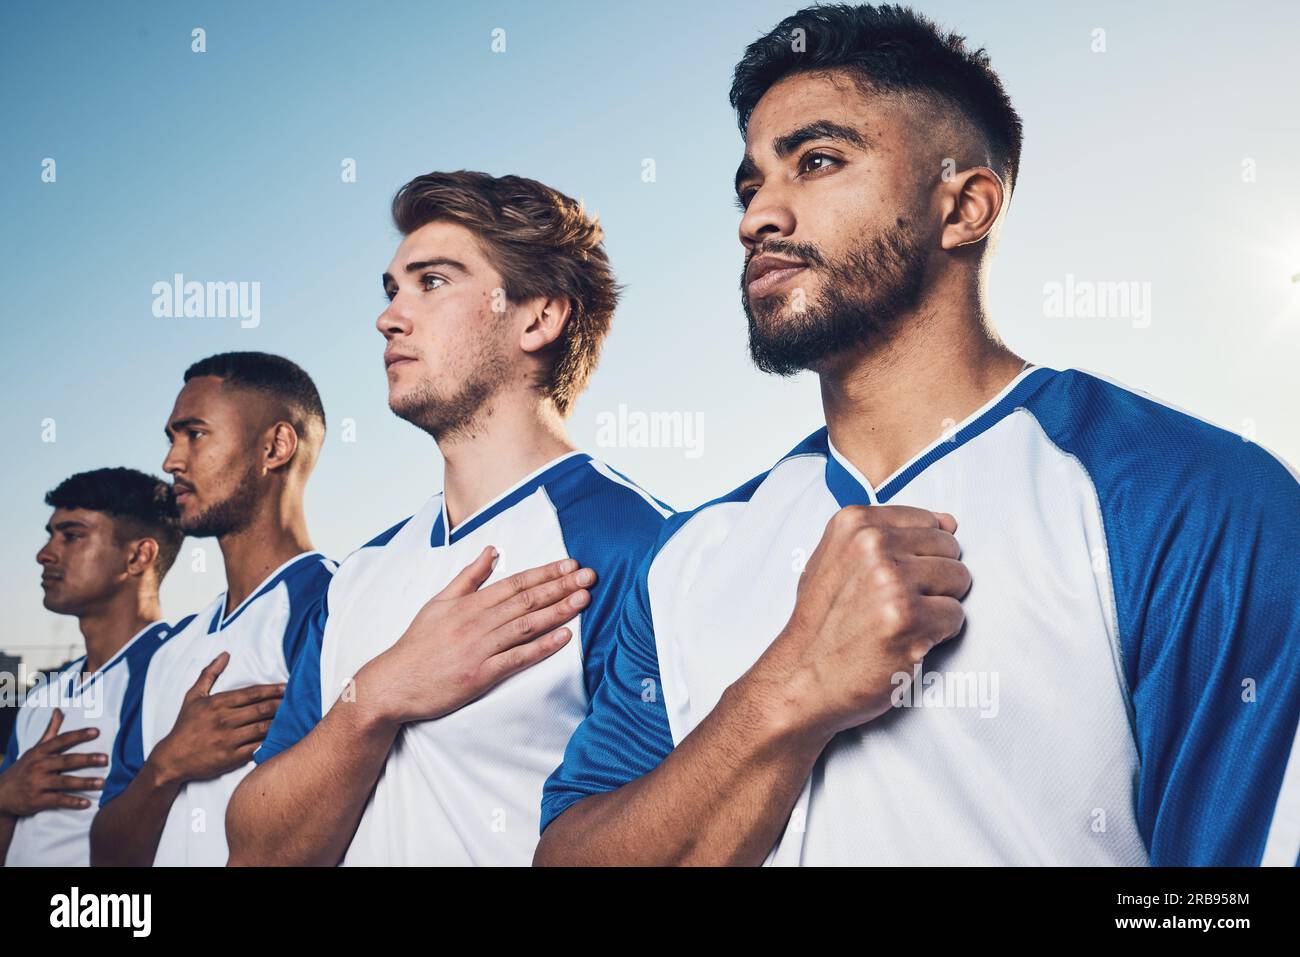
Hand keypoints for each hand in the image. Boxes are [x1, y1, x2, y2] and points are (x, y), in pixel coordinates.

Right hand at [0, 710, 106, 815]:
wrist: (0, 794)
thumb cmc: (24, 769)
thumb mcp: (34, 749)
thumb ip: (50, 732)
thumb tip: (59, 711)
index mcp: (40, 752)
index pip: (61, 740)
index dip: (79, 735)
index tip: (97, 731)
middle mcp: (38, 766)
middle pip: (66, 761)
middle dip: (87, 760)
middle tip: (106, 759)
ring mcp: (37, 784)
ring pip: (64, 782)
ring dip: (85, 783)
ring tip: (103, 783)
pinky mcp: (36, 800)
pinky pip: (58, 800)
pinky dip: (72, 802)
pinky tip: (87, 803)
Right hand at [149, 653, 282, 785]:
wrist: (172, 758)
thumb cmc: (185, 726)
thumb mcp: (193, 697)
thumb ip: (209, 674)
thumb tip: (225, 654)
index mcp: (218, 703)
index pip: (253, 693)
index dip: (273, 689)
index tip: (288, 687)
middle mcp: (224, 720)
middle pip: (262, 709)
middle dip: (282, 704)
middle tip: (298, 701)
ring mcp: (228, 739)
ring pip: (263, 728)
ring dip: (280, 723)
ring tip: (294, 718)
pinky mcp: (231, 758)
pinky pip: (257, 748)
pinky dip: (271, 743)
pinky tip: (282, 738)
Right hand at [357, 546, 594, 724]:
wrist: (394, 683)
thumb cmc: (418, 643)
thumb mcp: (439, 602)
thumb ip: (469, 577)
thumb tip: (492, 550)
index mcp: (469, 603)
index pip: (515, 582)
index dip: (546, 573)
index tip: (571, 565)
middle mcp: (477, 622)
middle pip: (526, 600)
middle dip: (561, 586)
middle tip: (590, 577)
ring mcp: (479, 648)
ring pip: (526, 625)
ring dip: (558, 611)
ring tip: (584, 600)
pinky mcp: (480, 675)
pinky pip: (517, 658)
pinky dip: (542, 647)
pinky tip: (564, 637)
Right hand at [758, 505, 970, 740]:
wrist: (801, 678)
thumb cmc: (821, 624)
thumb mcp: (835, 560)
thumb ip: (887, 536)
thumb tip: (950, 523)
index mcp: (854, 523)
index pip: (930, 522)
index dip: (922, 556)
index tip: (896, 579)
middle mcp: (872, 545)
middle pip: (949, 549)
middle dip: (934, 580)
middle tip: (898, 606)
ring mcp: (891, 581)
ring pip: (958, 579)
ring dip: (938, 606)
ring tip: (902, 622)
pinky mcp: (909, 619)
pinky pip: (956, 615)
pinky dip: (938, 634)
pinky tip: (905, 641)